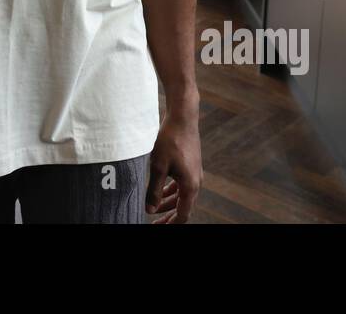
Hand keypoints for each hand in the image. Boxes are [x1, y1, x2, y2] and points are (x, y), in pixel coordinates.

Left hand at [146, 103, 201, 222]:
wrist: (182, 117)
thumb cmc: (170, 140)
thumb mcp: (158, 166)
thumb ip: (153, 190)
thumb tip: (149, 209)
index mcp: (190, 186)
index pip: (183, 214)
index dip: (170, 223)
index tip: (157, 227)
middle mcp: (195, 181)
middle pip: (183, 206)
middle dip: (168, 216)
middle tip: (154, 223)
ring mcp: (194, 173)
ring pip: (181, 195)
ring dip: (169, 203)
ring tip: (154, 208)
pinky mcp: (190, 165)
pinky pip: (181, 184)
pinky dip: (171, 190)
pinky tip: (160, 191)